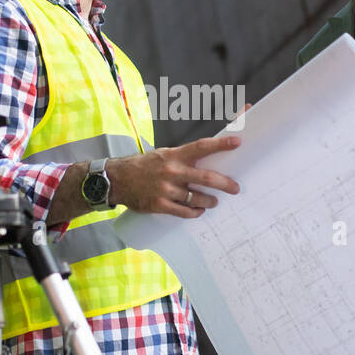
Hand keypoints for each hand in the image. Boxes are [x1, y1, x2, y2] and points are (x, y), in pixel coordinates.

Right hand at [108, 135, 241, 216]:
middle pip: (205, 177)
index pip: (201, 147)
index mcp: (174, 155)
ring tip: (214, 201)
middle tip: (235, 188)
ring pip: (197, 197)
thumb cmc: (143, 166)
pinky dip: (195, 212)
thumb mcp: (163, 155)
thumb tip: (206, 160)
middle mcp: (172, 171)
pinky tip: (199, 210)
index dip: (221, 144)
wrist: (117, 179)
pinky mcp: (160, 205)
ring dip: (209, 201)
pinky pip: (184, 211)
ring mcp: (166, 189)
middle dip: (224, 183)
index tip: (237, 142)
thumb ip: (183, 158)